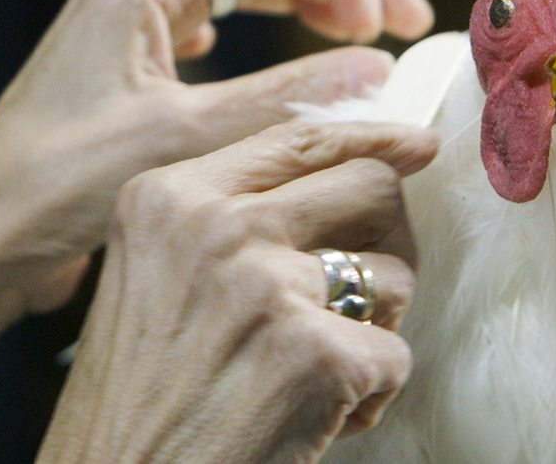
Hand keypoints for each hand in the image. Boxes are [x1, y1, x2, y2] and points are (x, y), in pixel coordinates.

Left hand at [0, 0, 433, 312]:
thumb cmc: (59, 182)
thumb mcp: (190, 134)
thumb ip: (290, 95)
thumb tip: (375, 71)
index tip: (385, 24)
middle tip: (404, 25)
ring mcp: (142, 25)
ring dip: (314, 8)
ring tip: (370, 40)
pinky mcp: (143, 66)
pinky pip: (227, 30)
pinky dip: (276, 39)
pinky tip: (300, 61)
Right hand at [36, 122, 436, 462]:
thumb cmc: (140, 399)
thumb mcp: (157, 274)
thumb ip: (231, 218)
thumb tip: (344, 176)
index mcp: (170, 198)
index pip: (299, 139)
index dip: (370, 137)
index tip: (416, 145)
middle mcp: (217, 227)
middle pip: (369, 185)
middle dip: (389, 236)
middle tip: (373, 285)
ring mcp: (268, 286)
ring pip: (394, 272)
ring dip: (374, 326)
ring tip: (317, 370)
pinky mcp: (315, 352)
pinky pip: (394, 356)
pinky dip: (367, 397)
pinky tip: (313, 418)